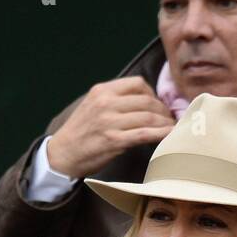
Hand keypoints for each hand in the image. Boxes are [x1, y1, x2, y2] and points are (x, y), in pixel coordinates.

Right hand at [47, 76, 175, 178]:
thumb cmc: (82, 132)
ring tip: (172, 129)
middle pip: (147, 100)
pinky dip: (161, 134)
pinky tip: (171, 136)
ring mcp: (110, 121)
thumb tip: (144, 102)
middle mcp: (106, 102)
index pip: (137, 83)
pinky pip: (145, 134)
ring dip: (166, 123)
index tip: (158, 106)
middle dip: (163, 111)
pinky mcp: (114, 140)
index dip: (153, 94)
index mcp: (102, 91)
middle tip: (170, 120)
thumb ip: (115, 100)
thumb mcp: (94, 106)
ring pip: (149, 116)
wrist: (64, 153)